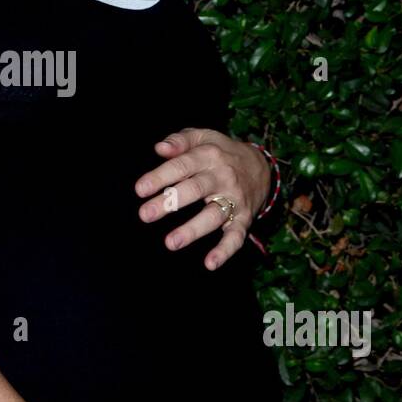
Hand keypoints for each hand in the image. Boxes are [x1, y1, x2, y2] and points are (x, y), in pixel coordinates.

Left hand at [134, 127, 270, 269]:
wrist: (261, 167)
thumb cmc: (221, 152)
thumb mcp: (203, 137)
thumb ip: (180, 140)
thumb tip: (159, 148)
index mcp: (208, 156)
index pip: (182, 165)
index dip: (160, 177)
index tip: (140, 189)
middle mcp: (222, 177)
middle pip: (194, 190)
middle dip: (170, 202)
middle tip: (145, 215)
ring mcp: (234, 199)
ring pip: (213, 215)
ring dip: (192, 230)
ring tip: (170, 243)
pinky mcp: (244, 219)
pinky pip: (236, 237)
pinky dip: (225, 251)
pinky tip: (210, 263)